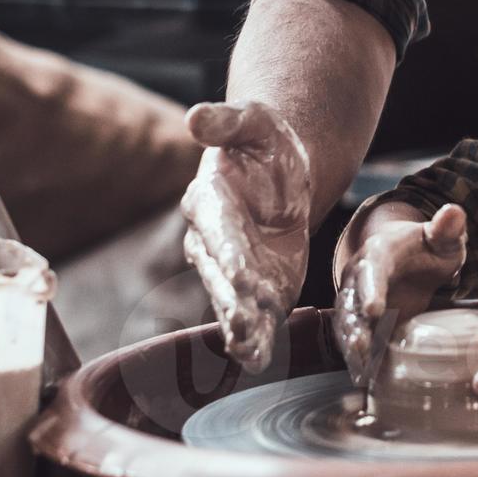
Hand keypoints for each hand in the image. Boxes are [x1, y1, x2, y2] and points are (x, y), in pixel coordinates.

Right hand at [181, 100, 311, 373]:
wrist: (281, 174)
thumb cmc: (264, 144)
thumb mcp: (255, 123)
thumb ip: (227, 122)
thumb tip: (195, 117)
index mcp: (209, 201)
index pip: (216, 229)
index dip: (229, 251)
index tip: (242, 273)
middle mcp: (212, 242)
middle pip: (220, 274)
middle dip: (232, 299)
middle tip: (246, 322)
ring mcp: (233, 271)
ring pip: (232, 302)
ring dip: (242, 327)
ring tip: (251, 352)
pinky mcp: (257, 289)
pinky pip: (255, 316)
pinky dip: (258, 338)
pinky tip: (260, 360)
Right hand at [333, 202, 466, 389]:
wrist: (407, 256)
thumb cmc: (427, 246)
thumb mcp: (441, 237)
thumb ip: (447, 228)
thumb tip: (455, 212)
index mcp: (379, 254)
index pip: (372, 270)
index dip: (371, 289)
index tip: (374, 309)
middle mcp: (360, 277)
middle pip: (350, 301)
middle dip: (354, 325)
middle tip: (362, 346)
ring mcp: (357, 302)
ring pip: (348, 325)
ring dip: (351, 346)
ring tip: (360, 370)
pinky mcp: (364, 323)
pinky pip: (356, 340)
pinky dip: (358, 359)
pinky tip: (364, 379)